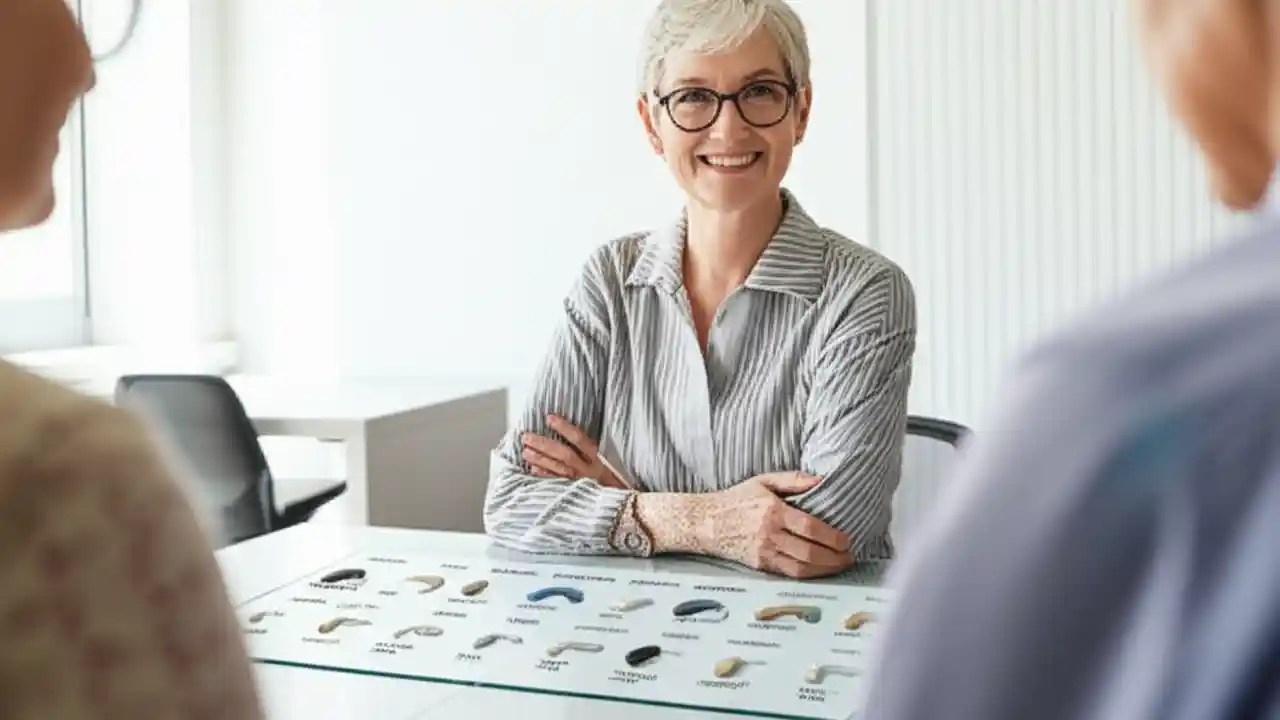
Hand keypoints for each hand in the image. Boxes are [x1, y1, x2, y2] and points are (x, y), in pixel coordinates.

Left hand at [520, 414, 625, 488]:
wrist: (623, 508)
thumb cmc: (613, 483)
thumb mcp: (609, 465)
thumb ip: (591, 453)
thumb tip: (571, 436)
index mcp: (598, 459)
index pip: (579, 439)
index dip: (564, 428)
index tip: (549, 418)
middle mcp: (588, 470)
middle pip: (564, 454)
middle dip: (544, 444)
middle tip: (526, 437)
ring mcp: (580, 483)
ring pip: (557, 469)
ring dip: (540, 459)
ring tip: (525, 451)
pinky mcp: (573, 495)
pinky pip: (555, 484)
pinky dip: (543, 476)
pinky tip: (532, 469)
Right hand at [698, 472, 852, 578]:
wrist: (705, 522)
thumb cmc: (736, 499)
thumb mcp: (763, 481)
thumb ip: (793, 479)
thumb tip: (821, 481)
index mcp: (773, 511)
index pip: (810, 528)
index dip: (833, 537)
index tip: (847, 540)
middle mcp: (769, 534)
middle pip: (810, 552)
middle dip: (835, 557)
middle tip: (849, 556)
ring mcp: (764, 553)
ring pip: (802, 567)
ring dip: (826, 569)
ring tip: (840, 565)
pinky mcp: (760, 566)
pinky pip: (789, 574)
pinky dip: (809, 575)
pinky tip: (820, 570)